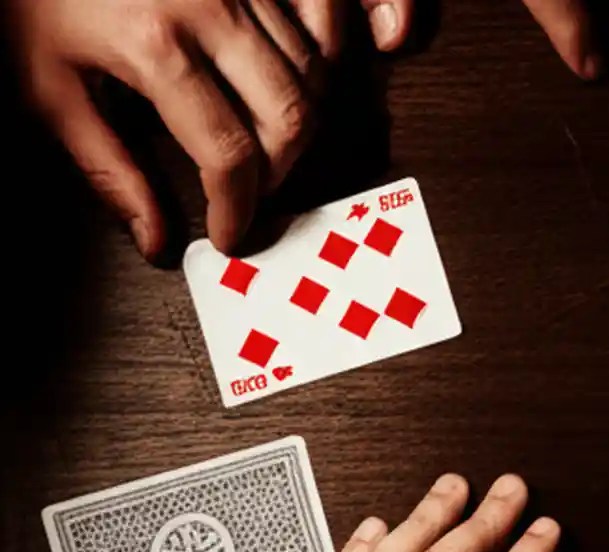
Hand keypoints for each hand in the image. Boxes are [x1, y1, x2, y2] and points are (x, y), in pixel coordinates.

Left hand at [3, 0, 413, 260]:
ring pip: (313, 74)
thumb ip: (106, 166)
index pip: (229, 152)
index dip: (238, 206)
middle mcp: (210, 9)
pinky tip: (297, 83)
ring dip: (299, 123)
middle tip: (251, 190)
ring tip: (267, 145)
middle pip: (289, 118)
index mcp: (154, 46)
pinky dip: (323, 59)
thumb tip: (154, 236)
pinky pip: (321, 19)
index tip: (230, 231)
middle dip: (278, 172)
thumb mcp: (48, 85)